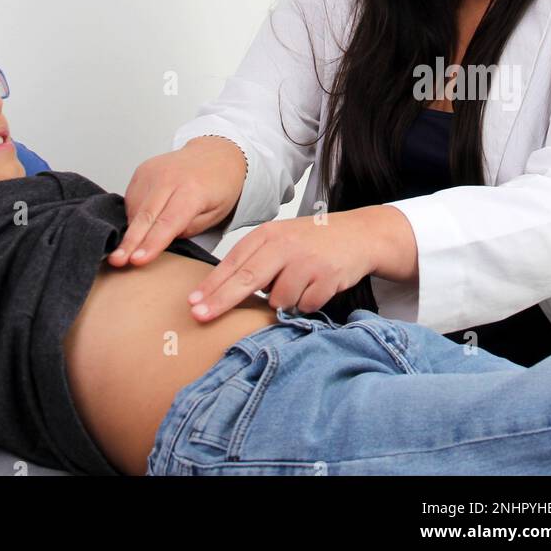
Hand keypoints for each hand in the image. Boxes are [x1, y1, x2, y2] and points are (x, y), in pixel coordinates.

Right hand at [107, 137, 246, 266]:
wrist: (216, 153)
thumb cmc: (219, 185)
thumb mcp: (216, 213)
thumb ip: (189, 229)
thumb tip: (162, 241)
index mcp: (192, 191)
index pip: (168, 223)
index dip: (151, 243)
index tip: (136, 260)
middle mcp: (169, 178)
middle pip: (145, 216)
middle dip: (129, 241)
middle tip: (117, 260)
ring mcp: (153, 171)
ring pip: (135, 209)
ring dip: (133, 229)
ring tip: (139, 241)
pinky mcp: (142, 169)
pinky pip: (131, 198)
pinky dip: (134, 214)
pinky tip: (144, 219)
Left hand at [184, 208, 379, 321]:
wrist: (357, 234)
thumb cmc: (311, 241)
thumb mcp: (279, 240)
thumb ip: (255, 260)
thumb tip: (224, 292)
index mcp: (267, 234)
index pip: (233, 262)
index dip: (212, 285)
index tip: (193, 303)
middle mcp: (284, 244)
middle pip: (246, 278)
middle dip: (221, 300)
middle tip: (199, 316)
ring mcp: (305, 260)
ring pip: (278, 299)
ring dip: (283, 301)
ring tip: (298, 283)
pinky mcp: (325, 276)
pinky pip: (303, 305)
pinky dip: (306, 303)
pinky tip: (315, 286)